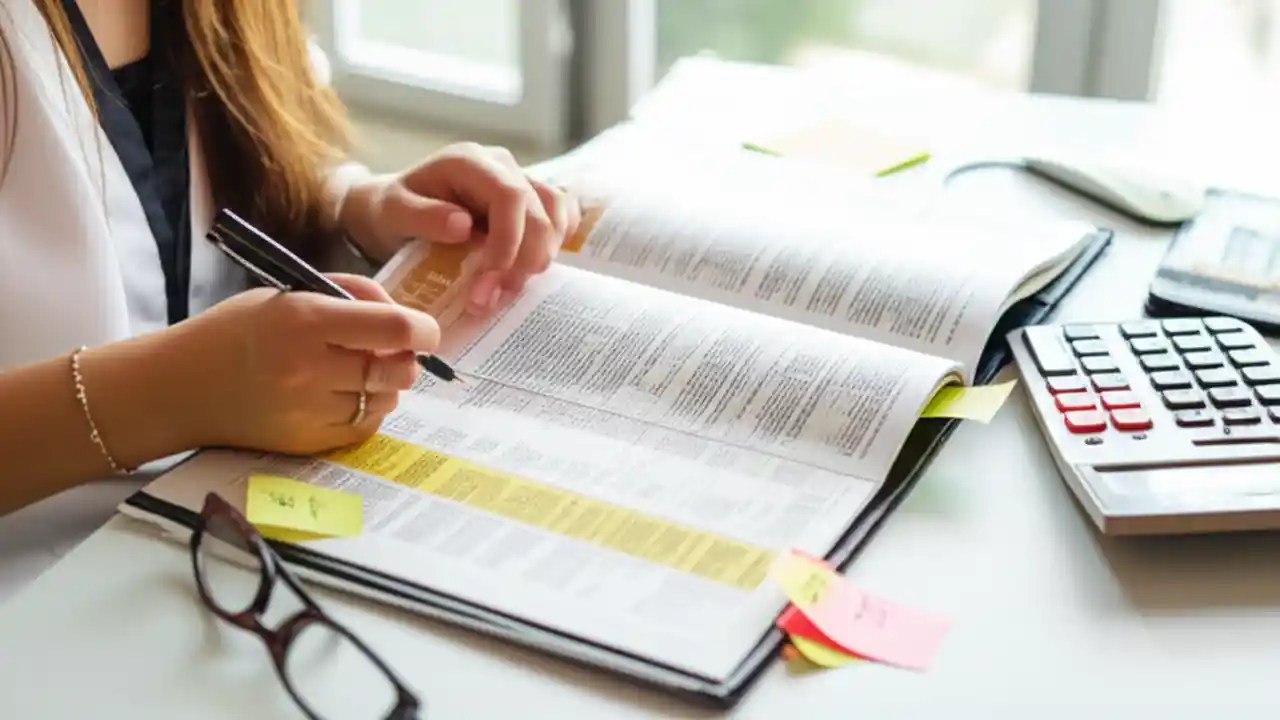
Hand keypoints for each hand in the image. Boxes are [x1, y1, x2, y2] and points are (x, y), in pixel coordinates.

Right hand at [166, 274, 438, 454]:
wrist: (178, 386)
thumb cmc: (235, 331)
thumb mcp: (287, 293)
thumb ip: (348, 294)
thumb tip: (401, 313)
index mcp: (305, 320)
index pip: (393, 329)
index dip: (423, 329)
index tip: (426, 330)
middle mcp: (310, 368)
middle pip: (397, 369)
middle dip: (406, 358)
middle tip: (390, 350)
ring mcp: (309, 411)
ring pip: (385, 399)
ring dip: (385, 384)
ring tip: (357, 370)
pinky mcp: (307, 441)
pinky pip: (365, 426)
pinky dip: (367, 409)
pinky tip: (343, 394)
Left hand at [340, 143, 581, 315]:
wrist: (395, 208)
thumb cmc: (391, 209)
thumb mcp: (392, 212)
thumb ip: (423, 217)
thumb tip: (463, 226)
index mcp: (470, 162)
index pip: (511, 197)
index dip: (509, 242)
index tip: (489, 279)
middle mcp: (502, 166)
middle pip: (540, 213)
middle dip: (522, 263)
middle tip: (489, 299)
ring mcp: (521, 180)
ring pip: (557, 216)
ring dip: (538, 259)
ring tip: (504, 290)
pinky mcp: (531, 201)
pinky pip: (562, 217)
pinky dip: (554, 245)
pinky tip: (527, 268)